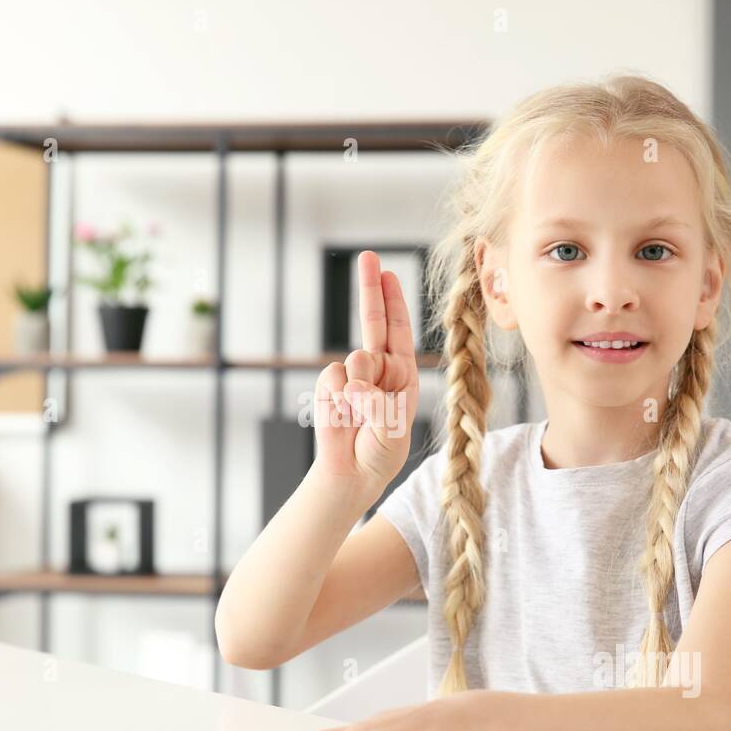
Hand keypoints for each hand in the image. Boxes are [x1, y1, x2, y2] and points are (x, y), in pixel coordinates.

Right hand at [313, 251, 420, 491]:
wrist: (351, 474)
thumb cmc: (381, 453)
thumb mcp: (392, 430)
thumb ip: (377, 404)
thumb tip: (351, 380)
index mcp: (401, 373)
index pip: (398, 330)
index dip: (394, 301)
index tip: (389, 273)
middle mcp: (377, 368)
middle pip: (373, 320)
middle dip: (370, 288)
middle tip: (368, 256)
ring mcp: (351, 375)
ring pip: (356, 360)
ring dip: (359, 388)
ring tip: (359, 416)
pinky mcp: (328, 385)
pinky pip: (332, 377)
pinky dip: (337, 396)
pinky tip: (341, 414)